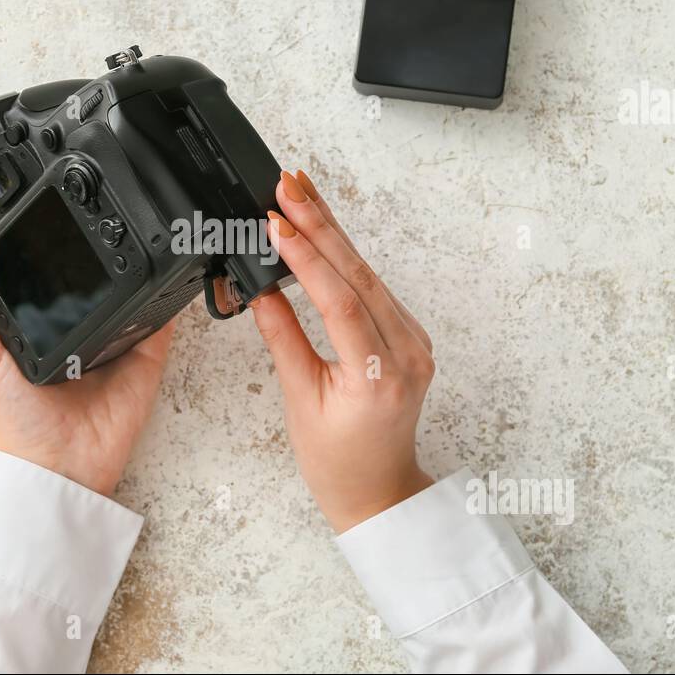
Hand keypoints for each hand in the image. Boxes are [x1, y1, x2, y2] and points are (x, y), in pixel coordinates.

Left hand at [0, 221, 175, 496]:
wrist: (64, 463)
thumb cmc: (15, 415)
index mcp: (31, 314)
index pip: (34, 261)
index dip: (33, 228)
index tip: (32, 191)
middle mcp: (73, 318)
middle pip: (85, 265)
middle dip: (91, 236)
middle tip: (92, 199)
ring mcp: (114, 332)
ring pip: (128, 281)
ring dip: (133, 257)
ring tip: (131, 224)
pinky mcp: (146, 350)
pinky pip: (161, 313)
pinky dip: (166, 290)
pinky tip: (166, 265)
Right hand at [250, 171, 435, 532]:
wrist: (378, 489)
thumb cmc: (337, 461)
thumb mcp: (300, 400)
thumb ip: (283, 339)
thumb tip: (260, 288)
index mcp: (378, 377)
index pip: (340, 301)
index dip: (306, 259)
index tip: (276, 224)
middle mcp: (407, 354)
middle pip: (360, 275)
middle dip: (321, 224)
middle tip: (288, 185)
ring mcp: (415, 343)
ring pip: (369, 274)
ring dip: (333, 232)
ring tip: (300, 193)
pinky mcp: (410, 337)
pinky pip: (377, 288)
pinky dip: (347, 258)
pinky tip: (324, 231)